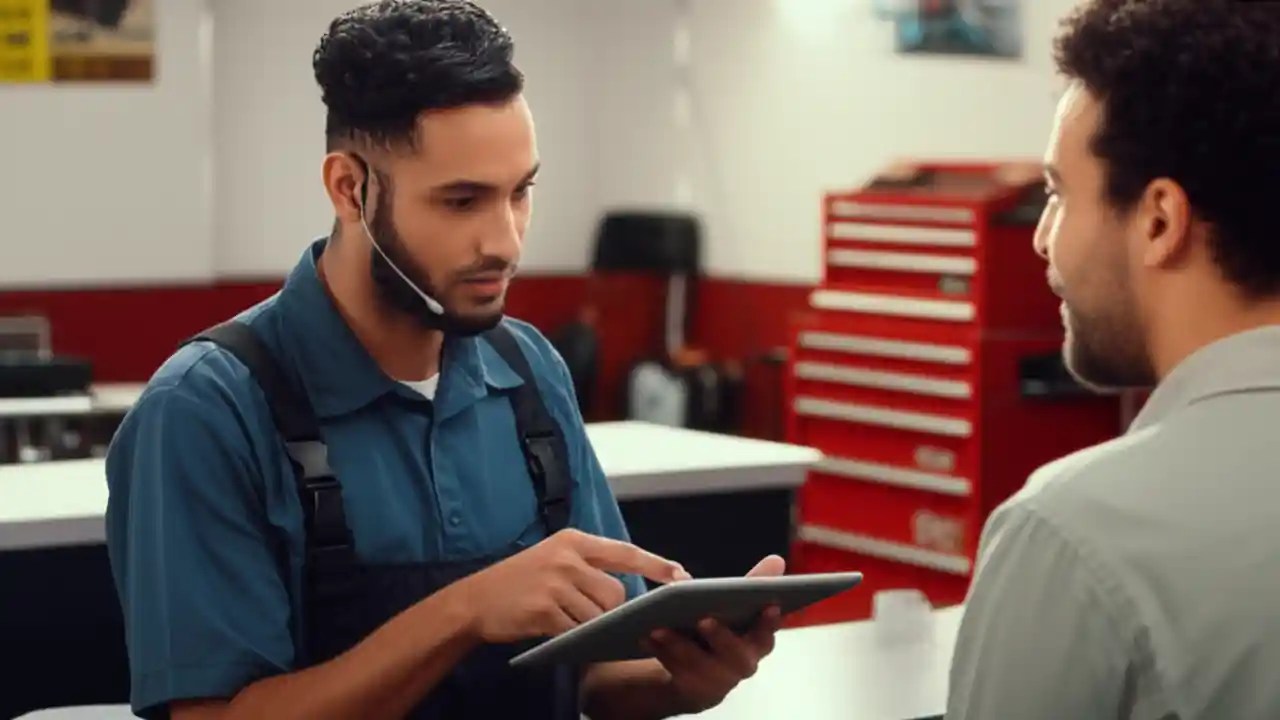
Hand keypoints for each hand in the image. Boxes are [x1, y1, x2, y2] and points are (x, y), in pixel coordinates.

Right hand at [455, 528, 689, 643]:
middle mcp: (566, 558)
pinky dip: (577, 638)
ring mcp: (555, 584)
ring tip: (572, 624)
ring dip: (593, 627)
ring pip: (599, 615)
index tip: (681, 576)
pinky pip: (578, 631)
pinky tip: (563, 636)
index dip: (656, 565)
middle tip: (592, 616)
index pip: (625, 551)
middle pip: (615, 592)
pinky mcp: (544, 611)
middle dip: (612, 611)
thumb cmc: (519, 582)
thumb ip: (587, 568)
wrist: (474, 600)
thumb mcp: (552, 559)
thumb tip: (626, 593)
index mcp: (573, 540)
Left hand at [645, 555, 785, 713]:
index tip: (768, 605)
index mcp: (758, 642)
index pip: (769, 632)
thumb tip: (776, 560)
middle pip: (736, 654)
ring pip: (701, 665)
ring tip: (659, 626)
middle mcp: (743, 664)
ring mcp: (719, 681)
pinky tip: (647, 635)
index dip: (770, 621)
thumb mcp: (734, 607)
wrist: (697, 674)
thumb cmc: (720, 631)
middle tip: (704, 618)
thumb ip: (752, 585)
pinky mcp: (694, 690)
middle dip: (721, 636)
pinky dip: (663, 654)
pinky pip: (678, 673)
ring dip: (680, 645)